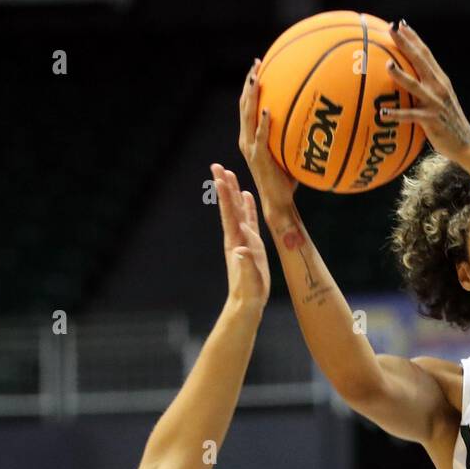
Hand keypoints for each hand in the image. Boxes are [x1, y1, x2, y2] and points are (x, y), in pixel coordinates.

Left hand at [211, 162, 269, 307]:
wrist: (247, 303)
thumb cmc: (249, 293)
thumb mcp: (249, 280)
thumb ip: (246, 265)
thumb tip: (241, 251)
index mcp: (236, 242)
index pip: (229, 214)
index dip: (225, 196)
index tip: (219, 177)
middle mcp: (237, 237)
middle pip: (230, 206)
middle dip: (224, 186)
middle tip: (217, 165)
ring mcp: (244, 239)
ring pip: (239, 210)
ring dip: (234, 191)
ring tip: (230, 173)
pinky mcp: (251, 244)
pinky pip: (250, 220)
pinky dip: (248, 206)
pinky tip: (248, 195)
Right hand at [238, 58, 296, 219]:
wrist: (278, 201)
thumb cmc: (286, 180)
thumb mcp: (289, 153)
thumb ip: (294, 137)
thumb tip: (315, 122)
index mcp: (250, 137)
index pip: (247, 107)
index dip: (249, 87)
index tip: (257, 68)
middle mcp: (246, 140)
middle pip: (244, 105)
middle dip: (249, 83)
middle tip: (256, 63)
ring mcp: (250, 148)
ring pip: (247, 117)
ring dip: (251, 97)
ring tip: (256, 79)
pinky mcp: (258, 158)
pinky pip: (260, 137)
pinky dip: (263, 124)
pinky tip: (268, 111)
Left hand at [382, 21, 469, 163]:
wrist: (466, 144)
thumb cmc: (449, 124)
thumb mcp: (441, 101)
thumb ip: (428, 89)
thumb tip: (410, 82)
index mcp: (440, 80)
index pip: (426, 54)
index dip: (413, 38)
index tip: (401, 25)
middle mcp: (438, 87)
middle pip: (420, 61)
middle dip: (406, 44)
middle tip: (391, 29)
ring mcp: (435, 103)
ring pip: (415, 85)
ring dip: (401, 75)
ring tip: (387, 65)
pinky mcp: (431, 120)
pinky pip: (411, 116)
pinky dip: (397, 115)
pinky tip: (383, 114)